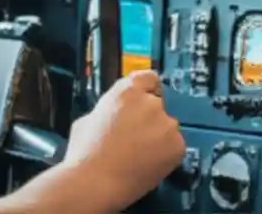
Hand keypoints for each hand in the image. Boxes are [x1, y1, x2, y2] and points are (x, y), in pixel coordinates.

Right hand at [59, 70, 185, 210]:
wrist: (94, 184)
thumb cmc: (84, 154)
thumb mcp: (88, 118)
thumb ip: (108, 109)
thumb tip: (114, 114)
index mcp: (126, 91)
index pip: (149, 78)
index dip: (147, 90)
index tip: (145, 100)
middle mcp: (150, 102)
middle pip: (157, 104)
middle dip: (149, 118)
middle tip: (135, 137)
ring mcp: (166, 124)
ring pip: (167, 127)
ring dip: (158, 136)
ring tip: (138, 155)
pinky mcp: (177, 145)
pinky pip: (175, 146)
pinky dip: (166, 154)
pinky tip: (147, 163)